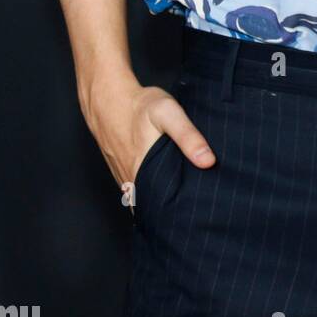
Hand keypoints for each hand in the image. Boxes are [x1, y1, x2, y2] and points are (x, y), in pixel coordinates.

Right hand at [81, 71, 215, 205]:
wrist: (108, 99)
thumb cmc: (140, 106)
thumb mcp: (168, 113)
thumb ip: (188, 136)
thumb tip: (208, 161)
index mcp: (144, 173)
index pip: (163, 208)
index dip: (179, 215)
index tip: (197, 217)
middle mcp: (132, 182)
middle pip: (155, 207)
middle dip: (172, 213)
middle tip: (195, 213)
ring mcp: (124, 178)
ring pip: (145, 201)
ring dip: (160, 205)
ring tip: (184, 205)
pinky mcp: (122, 172)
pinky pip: (136, 191)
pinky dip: (150, 194)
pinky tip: (165, 189)